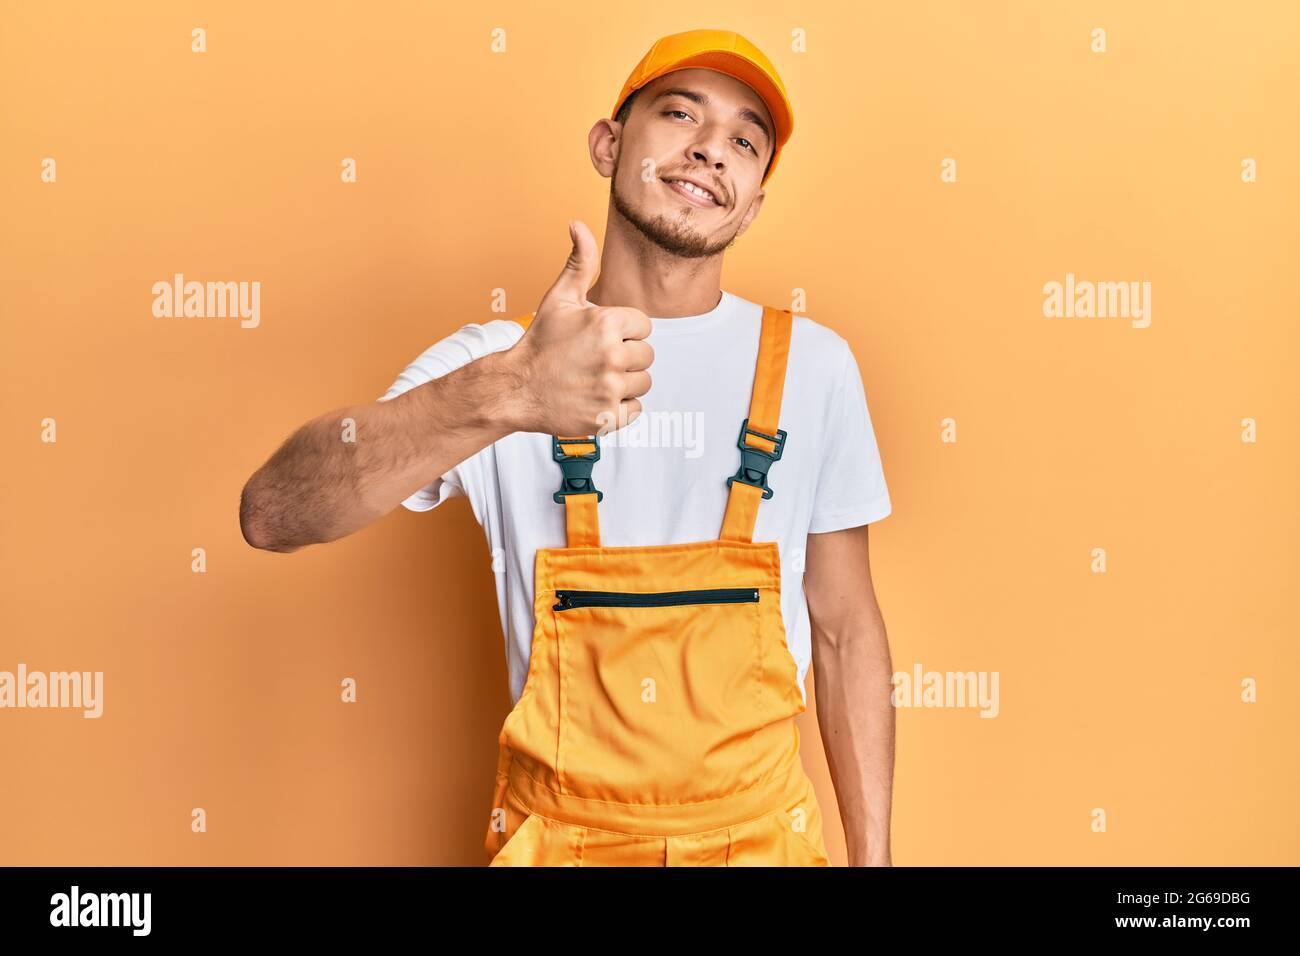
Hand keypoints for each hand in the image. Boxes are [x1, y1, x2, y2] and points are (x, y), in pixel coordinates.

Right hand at [503, 220, 652, 436]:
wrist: (516, 388)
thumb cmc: (540, 342)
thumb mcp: (559, 298)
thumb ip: (580, 262)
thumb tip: (578, 224)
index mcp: (606, 323)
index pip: (643, 326)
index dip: (623, 331)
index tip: (600, 338)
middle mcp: (611, 356)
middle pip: (647, 355)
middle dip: (625, 357)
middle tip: (594, 360)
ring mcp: (609, 389)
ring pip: (643, 382)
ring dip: (625, 382)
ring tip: (595, 378)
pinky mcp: (607, 417)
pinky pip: (636, 409)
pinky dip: (621, 407)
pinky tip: (597, 397)